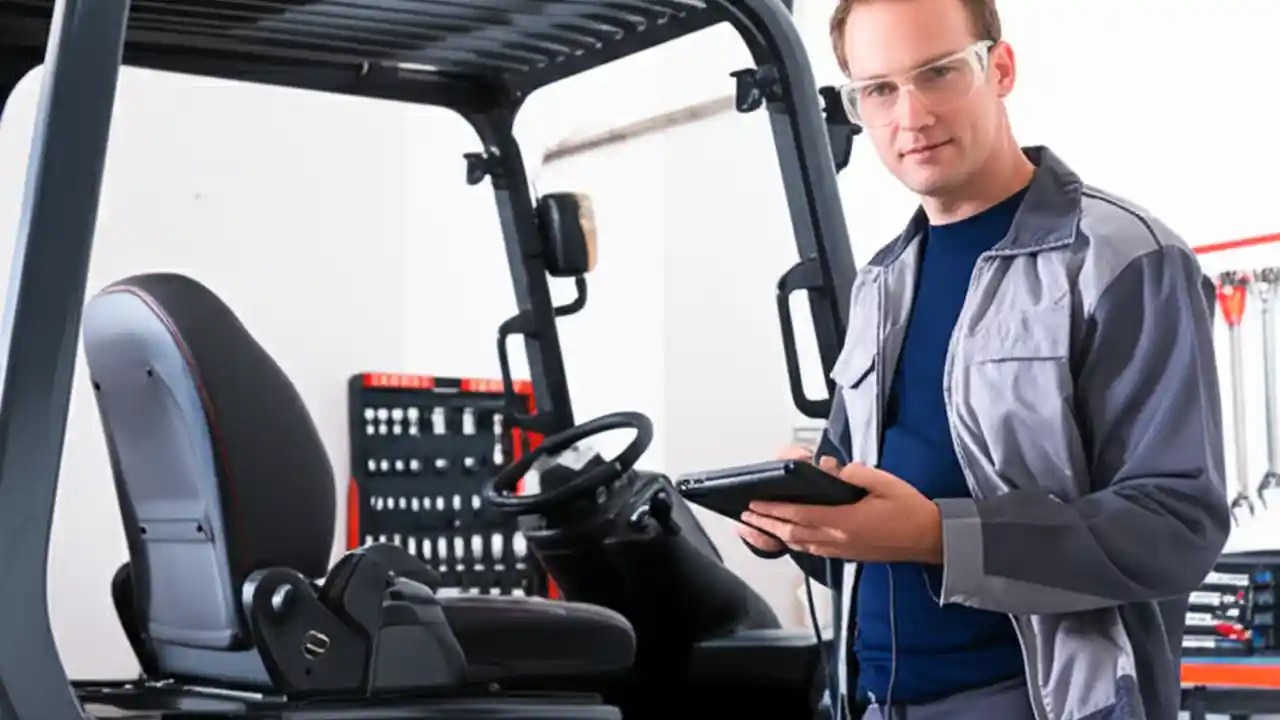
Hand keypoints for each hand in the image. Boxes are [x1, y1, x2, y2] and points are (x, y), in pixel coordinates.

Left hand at [741, 458, 943, 563]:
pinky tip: (789, 537)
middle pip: (792, 534)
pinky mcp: (848, 554)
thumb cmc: (909, 510)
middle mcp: (839, 539)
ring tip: (760, 525)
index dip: (773, 510)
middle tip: (747, 514)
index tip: (755, 502)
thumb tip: (831, 470)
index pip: (799, 515)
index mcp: (845, 521)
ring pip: (800, 544)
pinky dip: (795, 542)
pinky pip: (813, 550)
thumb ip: (854, 474)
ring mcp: (842, 549)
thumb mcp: (884, 482)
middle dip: (766, 523)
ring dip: (777, 534)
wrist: (930, 539)